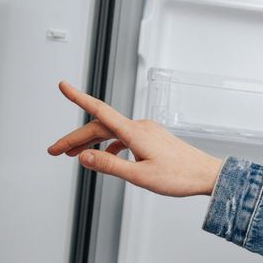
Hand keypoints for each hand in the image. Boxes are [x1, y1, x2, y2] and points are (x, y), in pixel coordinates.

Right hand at [46, 81, 223, 196]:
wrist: (207, 175)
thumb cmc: (179, 177)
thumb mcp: (139, 176)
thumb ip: (110, 165)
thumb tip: (85, 157)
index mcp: (135, 132)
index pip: (100, 111)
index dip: (79, 98)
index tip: (63, 86)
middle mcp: (140, 127)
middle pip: (100, 126)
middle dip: (75, 138)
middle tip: (55, 150)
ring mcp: (146, 131)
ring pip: (111, 132)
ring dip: (91, 142)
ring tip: (74, 155)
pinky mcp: (152, 138)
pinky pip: (124, 137)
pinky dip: (109, 145)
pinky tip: (105, 157)